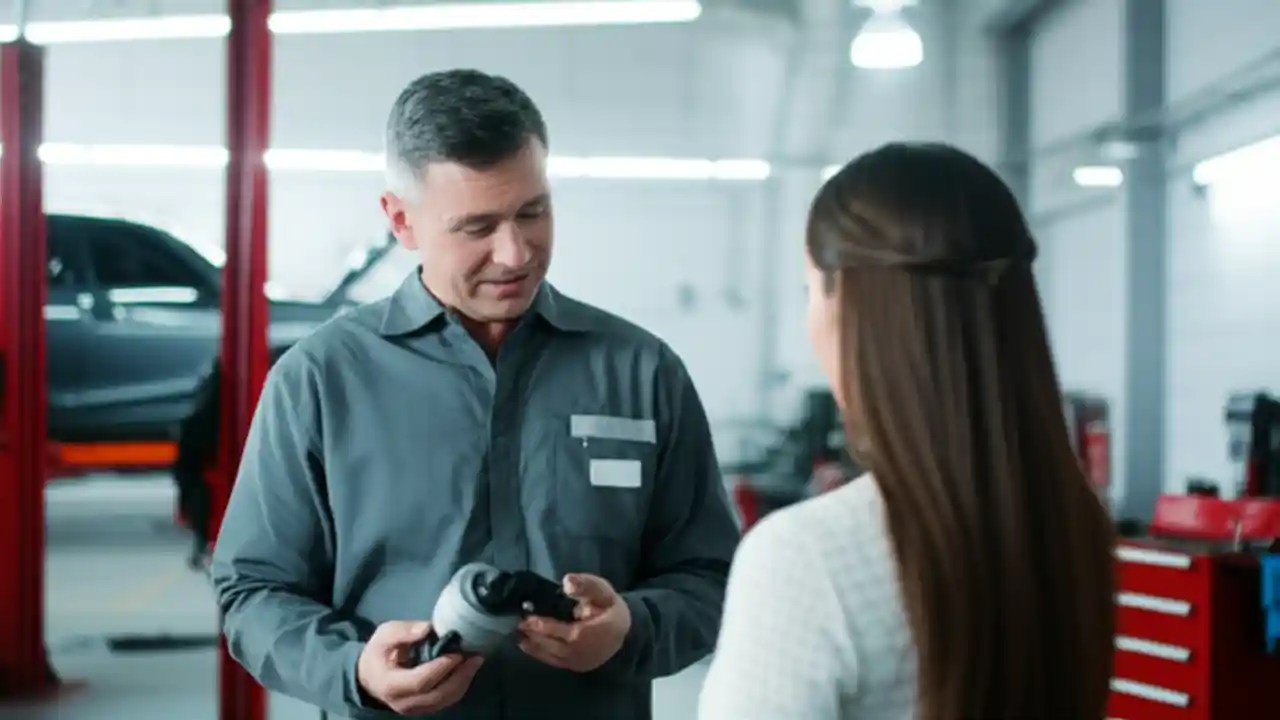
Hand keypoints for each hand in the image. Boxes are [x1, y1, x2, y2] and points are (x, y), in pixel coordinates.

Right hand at [357, 620, 483, 715]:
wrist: (369, 677)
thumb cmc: (378, 653)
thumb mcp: (384, 635)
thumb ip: (404, 631)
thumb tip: (429, 628)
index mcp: (390, 685)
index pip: (420, 681)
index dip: (440, 668)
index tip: (456, 652)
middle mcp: (404, 703)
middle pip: (438, 695)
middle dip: (460, 676)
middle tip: (475, 656)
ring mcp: (415, 709)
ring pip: (446, 700)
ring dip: (464, 681)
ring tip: (475, 660)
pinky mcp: (425, 708)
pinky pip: (447, 700)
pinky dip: (460, 685)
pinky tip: (467, 669)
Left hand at [517, 573, 630, 671]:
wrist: (626, 635)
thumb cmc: (611, 610)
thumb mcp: (604, 592)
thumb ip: (587, 586)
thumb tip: (567, 582)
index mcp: (585, 634)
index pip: (557, 630)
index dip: (539, 624)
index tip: (524, 615)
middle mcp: (577, 652)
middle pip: (548, 643)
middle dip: (530, 632)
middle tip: (514, 621)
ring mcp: (574, 662)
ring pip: (547, 654)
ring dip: (530, 643)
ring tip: (515, 632)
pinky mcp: (572, 666)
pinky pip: (551, 661)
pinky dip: (537, 653)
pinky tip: (525, 644)